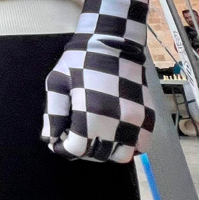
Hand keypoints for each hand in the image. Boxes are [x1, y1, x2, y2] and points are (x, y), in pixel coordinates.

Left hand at [42, 35, 155, 162]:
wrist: (113, 43)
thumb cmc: (81, 61)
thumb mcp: (56, 83)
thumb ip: (52, 114)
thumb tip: (50, 139)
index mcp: (91, 114)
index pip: (77, 150)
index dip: (63, 148)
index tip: (59, 140)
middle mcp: (117, 121)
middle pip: (98, 155)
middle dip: (82, 149)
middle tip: (74, 134)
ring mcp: (136, 121)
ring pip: (121, 156)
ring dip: (106, 151)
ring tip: (95, 135)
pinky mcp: (147, 117)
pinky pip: (142, 146)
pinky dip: (129, 145)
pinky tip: (115, 133)